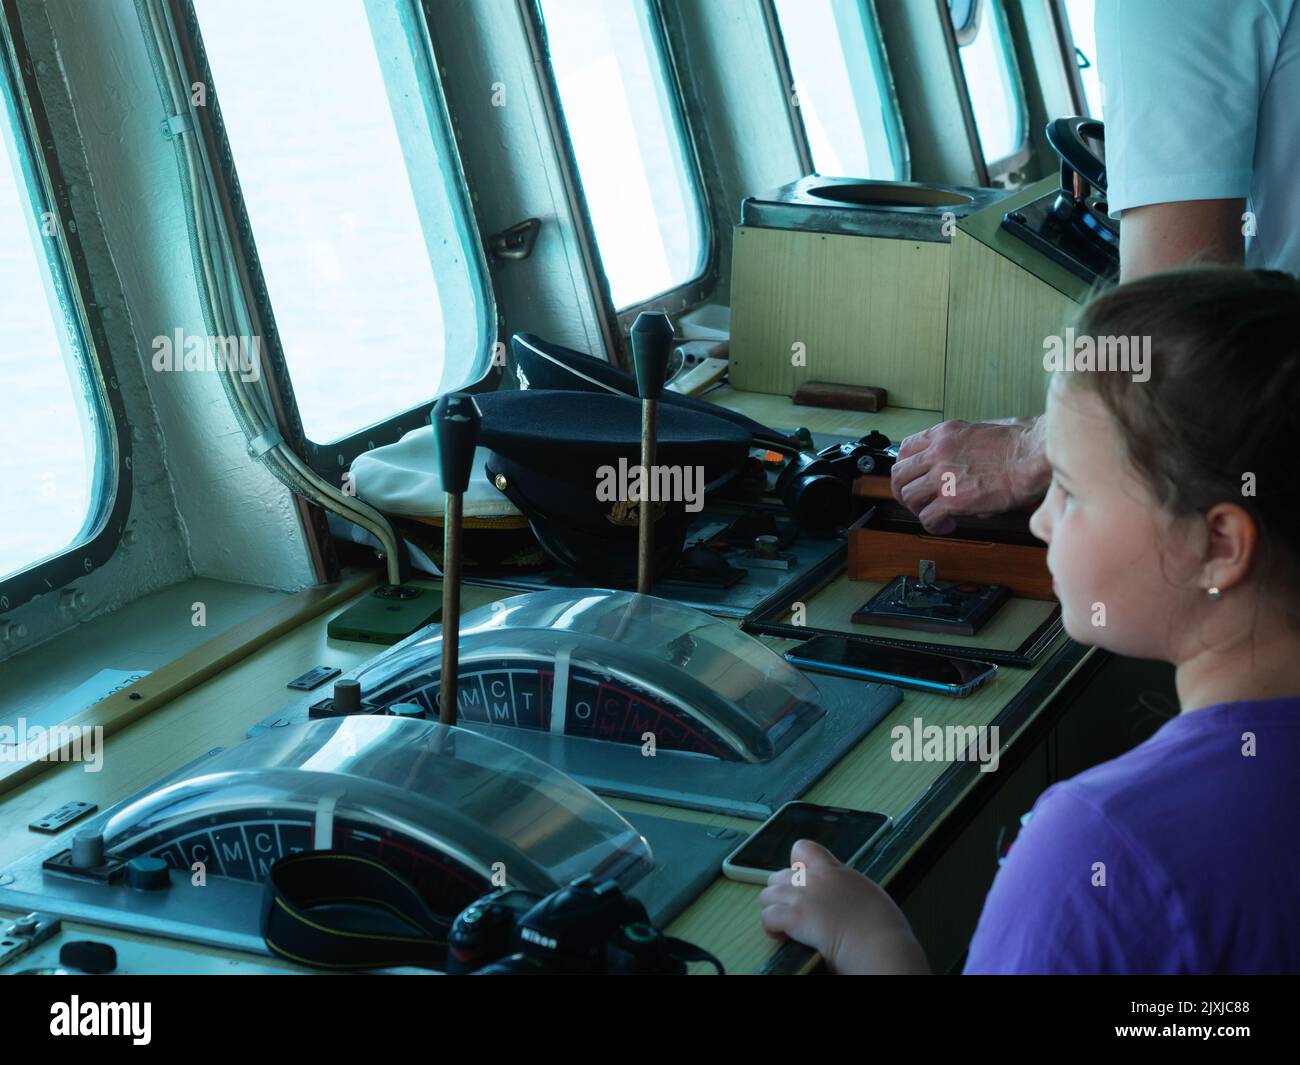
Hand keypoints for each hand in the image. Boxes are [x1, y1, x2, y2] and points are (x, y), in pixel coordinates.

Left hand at [758, 839, 928, 973]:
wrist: (880, 943)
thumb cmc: (882, 926)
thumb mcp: (868, 893)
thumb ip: (847, 889)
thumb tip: (844, 899)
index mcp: (834, 870)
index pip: (803, 848)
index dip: (795, 864)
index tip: (802, 880)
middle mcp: (815, 879)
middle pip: (778, 876)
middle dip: (781, 894)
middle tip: (793, 911)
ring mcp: (803, 896)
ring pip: (768, 895)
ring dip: (773, 910)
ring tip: (784, 926)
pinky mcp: (796, 917)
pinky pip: (768, 916)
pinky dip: (771, 927)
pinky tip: (782, 936)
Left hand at [890, 417, 1048, 533]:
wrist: (1032, 457)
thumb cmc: (1018, 445)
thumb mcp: (980, 434)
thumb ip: (960, 450)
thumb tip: (957, 473)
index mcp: (944, 434)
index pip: (905, 449)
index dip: (906, 468)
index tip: (913, 479)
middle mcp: (937, 452)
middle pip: (899, 474)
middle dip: (903, 491)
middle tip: (916, 502)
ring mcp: (942, 475)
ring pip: (908, 496)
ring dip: (918, 509)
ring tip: (934, 515)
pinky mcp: (952, 498)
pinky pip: (927, 517)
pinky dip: (933, 525)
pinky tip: (947, 525)